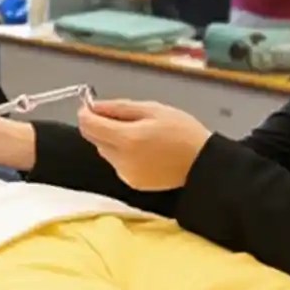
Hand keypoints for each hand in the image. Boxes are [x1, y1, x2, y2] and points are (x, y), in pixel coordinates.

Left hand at [77, 99, 211, 190]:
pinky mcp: (133, 183)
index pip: (89, 125)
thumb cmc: (183, 133)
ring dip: (113, 141)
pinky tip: (144, 150)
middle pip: (95, 139)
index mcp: (127, 139)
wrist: (203, 163)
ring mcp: (127, 174)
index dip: (86, 113)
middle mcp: (122, 160)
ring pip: (105, 152)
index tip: (90, 106)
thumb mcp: (152, 109)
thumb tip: (94, 106)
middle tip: (123, 118)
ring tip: (140, 134)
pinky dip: (123, 155)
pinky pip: (117, 164)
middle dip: (101, 126)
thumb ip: (119, 108)